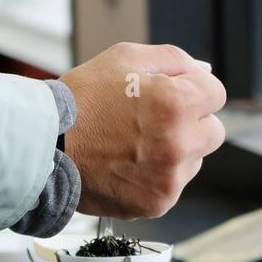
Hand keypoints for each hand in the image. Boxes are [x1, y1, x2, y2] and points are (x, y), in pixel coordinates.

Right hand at [60, 42, 225, 218]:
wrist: (45, 148)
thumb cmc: (80, 103)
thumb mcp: (125, 59)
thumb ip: (174, 60)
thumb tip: (204, 72)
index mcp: (176, 104)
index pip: (216, 94)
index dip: (193, 90)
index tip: (172, 96)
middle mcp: (179, 144)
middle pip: (214, 132)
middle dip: (191, 123)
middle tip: (153, 122)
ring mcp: (169, 179)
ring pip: (193, 161)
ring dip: (175, 153)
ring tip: (133, 145)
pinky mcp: (156, 203)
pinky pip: (172, 186)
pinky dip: (156, 177)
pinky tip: (127, 165)